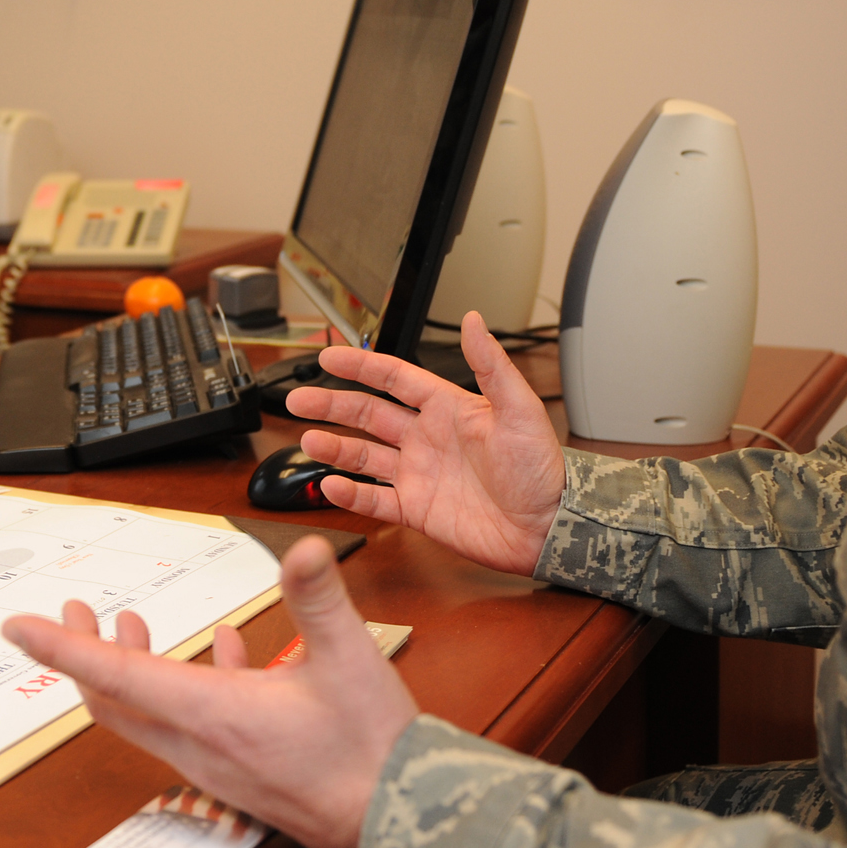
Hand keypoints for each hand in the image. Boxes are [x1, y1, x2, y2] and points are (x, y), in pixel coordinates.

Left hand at [0, 535, 416, 847]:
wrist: (395, 822)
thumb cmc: (371, 751)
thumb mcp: (349, 659)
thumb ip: (320, 598)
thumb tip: (303, 548)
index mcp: (211, 714)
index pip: (114, 676)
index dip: (61, 648)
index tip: (19, 626)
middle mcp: (199, 744)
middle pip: (114, 699)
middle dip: (85, 652)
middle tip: (71, 612)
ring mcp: (215, 762)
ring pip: (146, 714)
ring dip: (130, 667)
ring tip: (130, 626)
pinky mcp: (238, 769)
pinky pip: (188, 726)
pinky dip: (185, 684)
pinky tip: (223, 655)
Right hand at [286, 311, 565, 576]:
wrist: (549, 526)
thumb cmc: (543, 469)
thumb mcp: (520, 411)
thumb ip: (491, 366)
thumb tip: (475, 320)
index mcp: (447, 408)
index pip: (393, 378)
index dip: (360, 365)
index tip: (328, 355)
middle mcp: (426, 438)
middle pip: (367, 414)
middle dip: (331, 404)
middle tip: (297, 399)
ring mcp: (419, 474)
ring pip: (364, 456)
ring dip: (334, 447)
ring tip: (308, 440)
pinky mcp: (418, 510)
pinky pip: (375, 499)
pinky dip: (350, 494)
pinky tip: (330, 485)